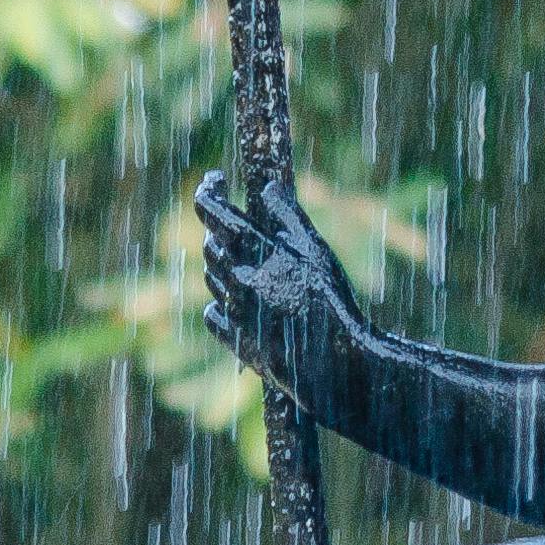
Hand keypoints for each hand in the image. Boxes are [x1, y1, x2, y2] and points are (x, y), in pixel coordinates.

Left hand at [197, 172, 367, 402]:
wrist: (334, 364)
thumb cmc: (331, 301)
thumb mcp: (316, 250)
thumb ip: (288, 216)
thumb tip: (267, 189)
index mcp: (254, 251)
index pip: (213, 210)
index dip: (209, 190)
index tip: (216, 179)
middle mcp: (234, 278)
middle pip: (211, 244)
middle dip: (222, 230)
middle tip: (241, 225)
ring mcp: (232, 311)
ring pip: (211, 277)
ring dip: (223, 264)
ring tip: (250, 263)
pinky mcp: (234, 340)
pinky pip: (214, 313)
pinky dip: (222, 302)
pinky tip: (240, 301)